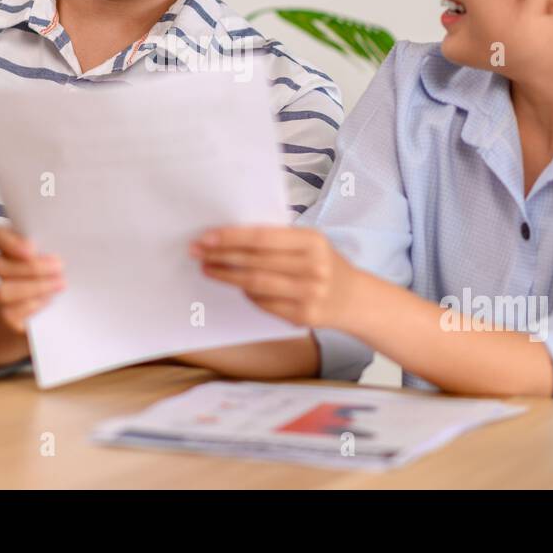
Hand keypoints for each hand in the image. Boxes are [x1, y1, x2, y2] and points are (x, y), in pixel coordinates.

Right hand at [0, 225, 65, 333]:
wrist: (76, 304)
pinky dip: (31, 307)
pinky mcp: (11, 316)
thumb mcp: (71, 248)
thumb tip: (74, 228)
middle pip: (0, 265)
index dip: (10, 243)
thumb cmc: (73, 267)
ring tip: (60, 284)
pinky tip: (50, 301)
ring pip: (3, 291)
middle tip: (60, 266)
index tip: (32, 248)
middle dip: (32, 268)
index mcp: (14, 245)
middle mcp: (5, 268)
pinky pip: (9, 314)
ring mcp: (6, 292)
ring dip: (34, 287)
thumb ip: (63, 239)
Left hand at [189, 226, 359, 329]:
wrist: (355, 298)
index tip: (206, 237)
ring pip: (255, 285)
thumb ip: (278, 239)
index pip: (262, 237)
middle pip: (255, 262)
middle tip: (197, 252)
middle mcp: (313, 267)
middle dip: (221, 256)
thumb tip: (229, 236)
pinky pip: (264, 304)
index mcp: (312, 241)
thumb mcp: (309, 243)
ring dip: (226, 276)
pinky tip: (235, 286)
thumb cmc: (323, 263)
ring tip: (208, 268)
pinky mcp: (303, 316)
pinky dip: (247, 295)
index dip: (231, 237)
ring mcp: (309, 294)